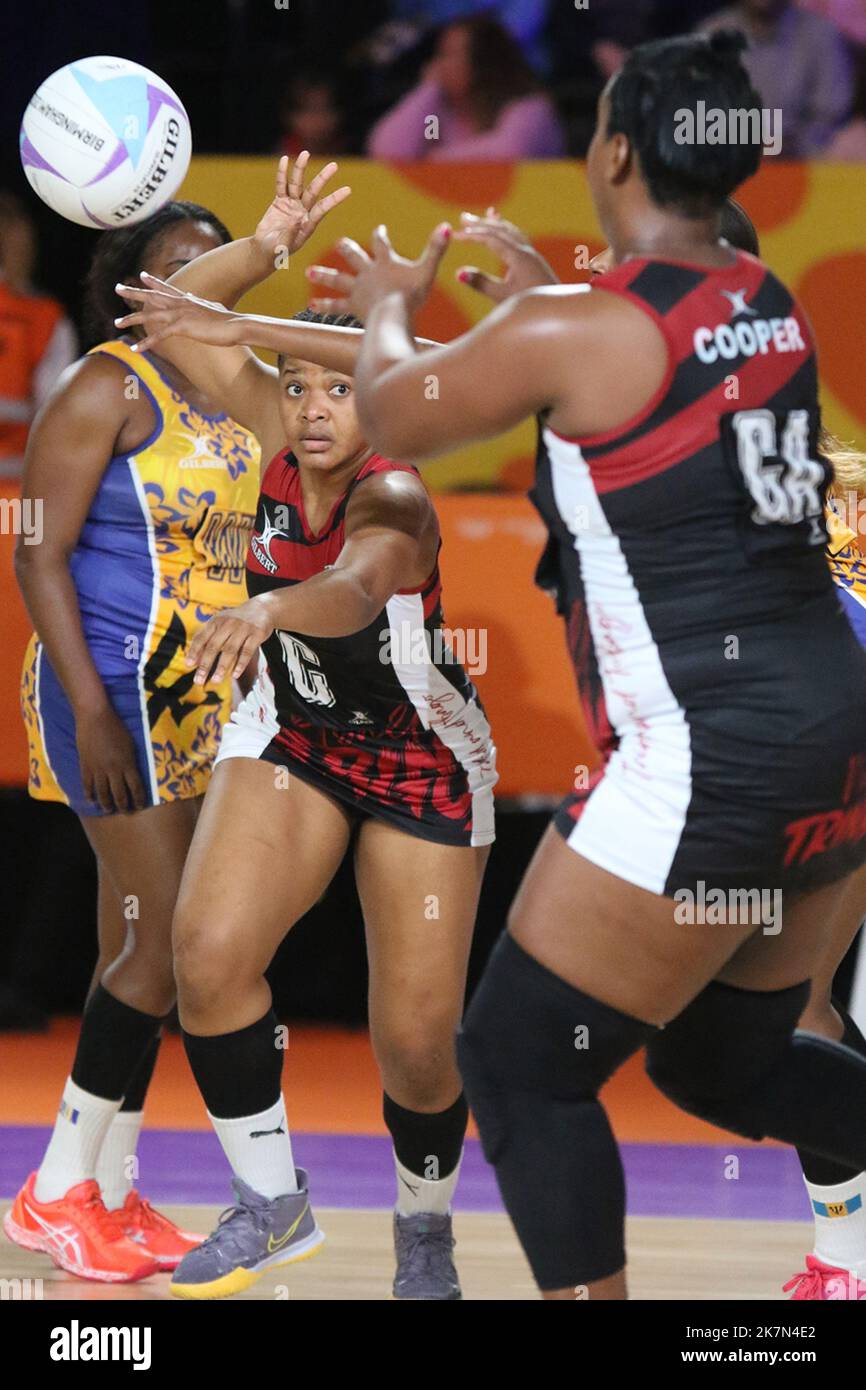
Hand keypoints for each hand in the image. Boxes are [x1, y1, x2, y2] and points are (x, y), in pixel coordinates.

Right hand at [76, 705, 147, 813]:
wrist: (95, 717)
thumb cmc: (116, 727)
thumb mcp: (131, 744)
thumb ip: (132, 761)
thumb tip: (133, 775)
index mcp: (128, 764)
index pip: (136, 788)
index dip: (138, 799)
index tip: (139, 806)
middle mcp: (114, 770)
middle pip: (120, 794)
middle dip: (124, 805)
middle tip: (126, 811)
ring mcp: (98, 769)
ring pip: (103, 793)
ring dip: (107, 804)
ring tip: (109, 809)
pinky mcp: (85, 766)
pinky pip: (87, 786)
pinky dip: (90, 795)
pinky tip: (92, 801)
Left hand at [114, 276, 242, 352]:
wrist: (237, 325)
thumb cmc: (230, 322)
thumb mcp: (215, 310)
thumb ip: (206, 306)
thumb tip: (205, 303)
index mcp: (188, 299)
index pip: (167, 287)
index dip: (153, 282)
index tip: (142, 275)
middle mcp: (181, 303)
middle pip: (152, 296)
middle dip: (133, 292)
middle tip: (117, 288)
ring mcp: (180, 314)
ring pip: (149, 315)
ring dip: (131, 319)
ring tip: (117, 323)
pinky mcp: (181, 327)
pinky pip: (158, 336)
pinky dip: (145, 343)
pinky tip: (135, 348)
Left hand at [185, 596, 274, 685]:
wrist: (262, 608)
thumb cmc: (236, 621)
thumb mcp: (220, 625)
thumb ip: (207, 640)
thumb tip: (193, 661)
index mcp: (216, 622)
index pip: (202, 637)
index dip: (194, 651)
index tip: (189, 665)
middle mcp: (228, 624)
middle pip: (214, 646)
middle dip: (205, 664)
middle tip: (199, 680)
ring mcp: (243, 628)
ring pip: (230, 650)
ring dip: (222, 667)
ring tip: (215, 681)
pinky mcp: (256, 634)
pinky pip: (247, 651)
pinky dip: (240, 664)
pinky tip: (235, 675)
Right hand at [253, 152, 350, 260]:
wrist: (264, 251)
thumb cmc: (276, 254)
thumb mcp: (283, 248)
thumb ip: (290, 234)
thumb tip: (298, 218)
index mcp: (308, 224)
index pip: (323, 208)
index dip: (334, 199)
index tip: (348, 190)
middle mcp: (302, 212)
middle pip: (313, 191)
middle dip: (323, 178)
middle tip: (334, 165)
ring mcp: (291, 205)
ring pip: (297, 184)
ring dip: (301, 169)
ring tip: (305, 153)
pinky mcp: (280, 201)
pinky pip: (281, 185)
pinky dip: (282, 173)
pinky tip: (285, 160)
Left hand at [306, 222, 450, 320]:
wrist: (393, 314)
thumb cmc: (412, 294)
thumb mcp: (427, 270)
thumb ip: (436, 249)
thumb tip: (448, 226)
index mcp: (385, 262)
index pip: (381, 243)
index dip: (380, 235)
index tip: (379, 229)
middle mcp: (368, 272)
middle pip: (354, 256)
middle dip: (347, 249)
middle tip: (339, 242)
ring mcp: (359, 289)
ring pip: (338, 279)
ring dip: (323, 275)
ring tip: (308, 272)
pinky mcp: (353, 306)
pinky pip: (336, 305)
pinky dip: (324, 305)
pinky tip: (312, 305)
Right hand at [453, 209, 558, 302]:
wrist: (557, 312)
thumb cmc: (529, 308)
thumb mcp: (502, 297)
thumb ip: (480, 283)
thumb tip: (458, 273)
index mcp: (518, 257)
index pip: (491, 239)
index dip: (472, 235)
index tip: (455, 235)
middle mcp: (526, 251)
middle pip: (501, 230)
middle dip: (481, 223)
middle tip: (463, 218)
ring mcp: (532, 255)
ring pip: (512, 231)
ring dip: (496, 223)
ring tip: (486, 215)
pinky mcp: (535, 261)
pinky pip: (519, 238)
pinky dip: (508, 231)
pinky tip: (506, 233)